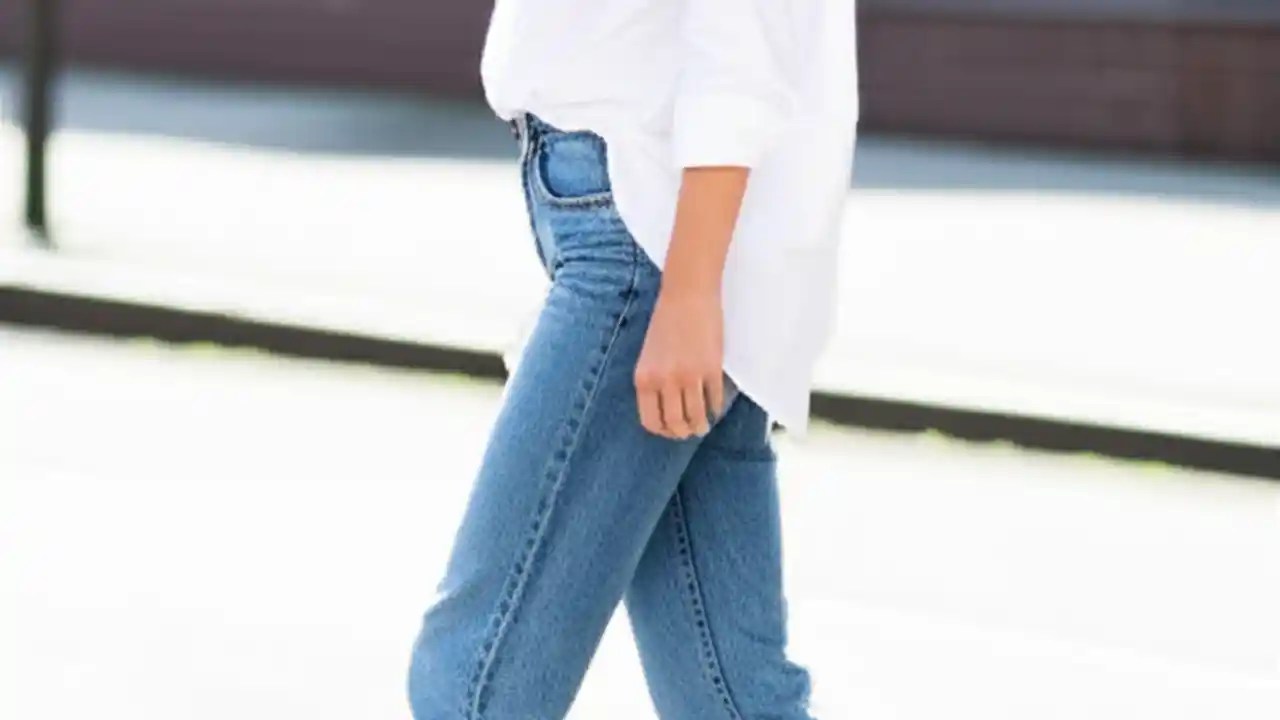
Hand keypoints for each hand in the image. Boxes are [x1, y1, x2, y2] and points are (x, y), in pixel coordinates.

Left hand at [634, 287, 725, 438]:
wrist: (687, 294)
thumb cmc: (666, 321)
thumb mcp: (649, 355)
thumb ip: (654, 382)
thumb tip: (664, 410)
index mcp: (644, 378)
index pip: (651, 421)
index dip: (663, 431)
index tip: (671, 431)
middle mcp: (664, 381)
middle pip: (675, 424)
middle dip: (683, 432)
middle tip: (690, 431)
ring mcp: (689, 377)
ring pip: (696, 417)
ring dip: (701, 425)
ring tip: (704, 426)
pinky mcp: (711, 370)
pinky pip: (714, 400)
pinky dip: (715, 409)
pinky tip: (715, 408)